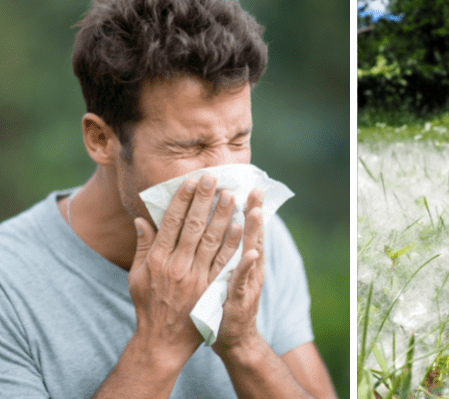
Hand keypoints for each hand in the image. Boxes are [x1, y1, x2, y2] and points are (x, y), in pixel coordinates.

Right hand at [129, 174, 243, 368]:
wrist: (162, 341)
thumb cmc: (148, 305)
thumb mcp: (137, 275)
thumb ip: (142, 246)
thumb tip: (141, 220)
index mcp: (157, 259)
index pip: (171, 222)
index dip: (182, 199)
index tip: (191, 181)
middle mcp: (176, 265)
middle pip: (193, 226)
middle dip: (204, 200)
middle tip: (214, 178)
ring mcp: (195, 277)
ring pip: (211, 240)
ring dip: (222, 216)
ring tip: (231, 194)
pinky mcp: (210, 288)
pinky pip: (224, 261)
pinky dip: (232, 242)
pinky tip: (240, 225)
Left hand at [213, 188, 264, 357]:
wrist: (234, 340)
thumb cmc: (224, 306)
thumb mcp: (222, 276)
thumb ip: (218, 254)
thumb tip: (212, 230)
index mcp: (240, 261)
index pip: (242, 229)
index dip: (246, 209)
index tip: (247, 186)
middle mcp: (248, 268)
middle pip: (251, 235)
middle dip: (254, 211)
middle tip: (256, 188)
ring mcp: (246, 282)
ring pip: (251, 252)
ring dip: (254, 232)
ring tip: (255, 211)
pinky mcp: (241, 298)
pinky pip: (243, 280)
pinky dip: (248, 266)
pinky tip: (252, 253)